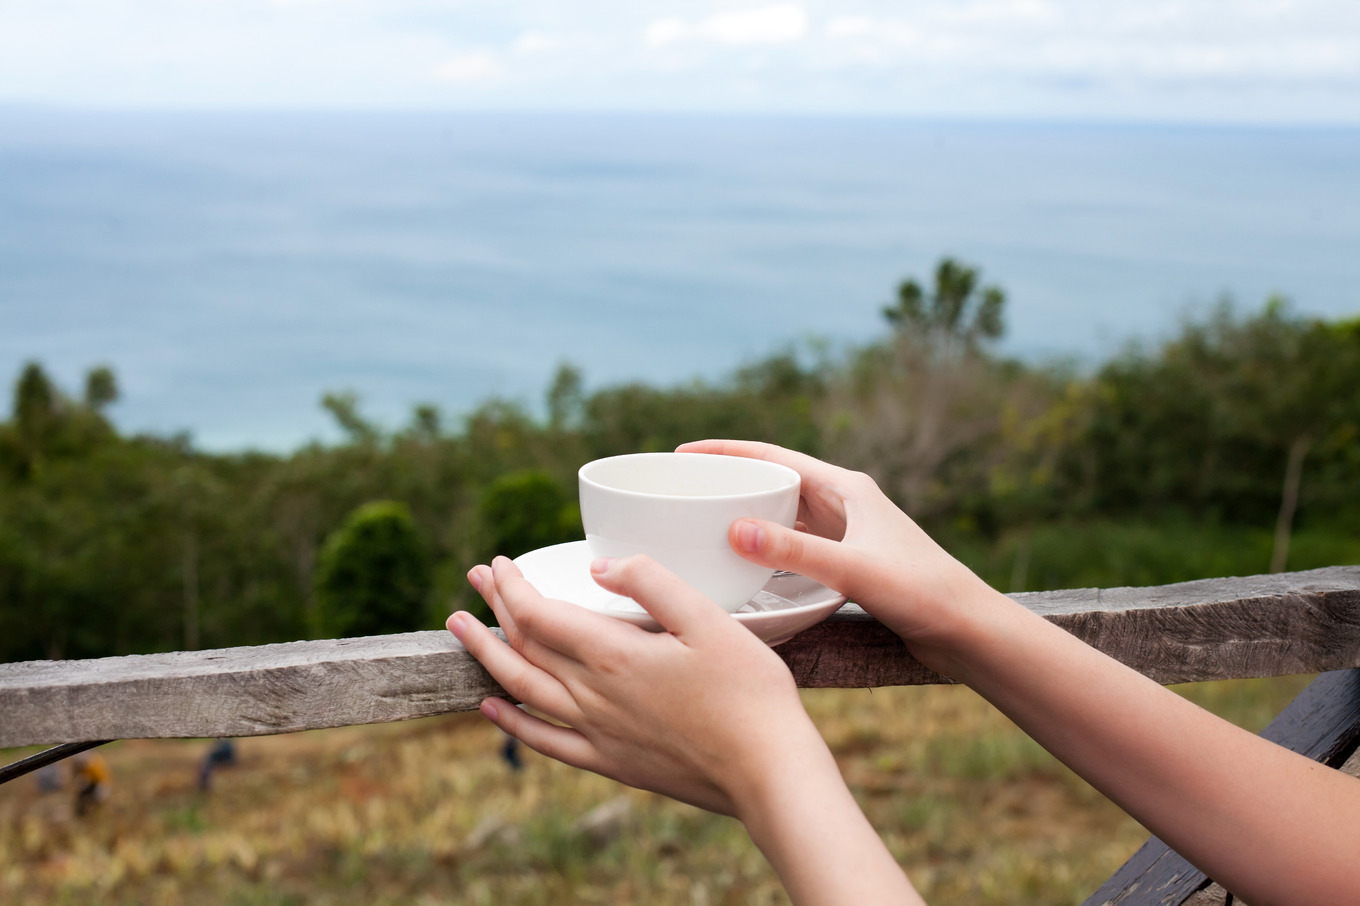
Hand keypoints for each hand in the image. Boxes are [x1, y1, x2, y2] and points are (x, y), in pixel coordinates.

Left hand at [449, 554, 827, 817]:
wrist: (767, 772)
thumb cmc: (749, 693)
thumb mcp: (710, 620)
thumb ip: (652, 583)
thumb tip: (600, 565)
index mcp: (615, 655)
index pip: (539, 614)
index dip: (511, 586)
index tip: (499, 562)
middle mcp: (594, 696)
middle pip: (523, 647)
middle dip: (493, 609)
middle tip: (473, 580)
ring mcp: (599, 733)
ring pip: (522, 690)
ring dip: (487, 656)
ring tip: (460, 630)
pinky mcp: (612, 762)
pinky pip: (545, 741)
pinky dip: (511, 722)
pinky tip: (492, 707)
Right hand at [676, 440, 1009, 676]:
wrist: (969, 631)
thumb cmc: (923, 594)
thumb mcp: (853, 570)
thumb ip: (795, 551)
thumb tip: (735, 529)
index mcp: (848, 489)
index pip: (774, 455)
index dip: (726, 451)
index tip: (682, 453)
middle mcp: (846, 505)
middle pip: (776, 481)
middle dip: (732, 481)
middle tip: (686, 491)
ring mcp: (848, 534)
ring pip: (786, 515)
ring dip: (749, 515)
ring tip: (705, 524)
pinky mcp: (851, 564)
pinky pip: (796, 546)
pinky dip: (768, 549)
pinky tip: (747, 567)